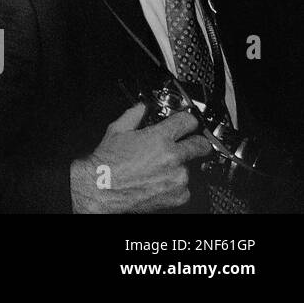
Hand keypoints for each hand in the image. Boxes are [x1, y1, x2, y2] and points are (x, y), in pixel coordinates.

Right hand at [70, 102, 212, 212]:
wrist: (101, 189)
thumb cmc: (107, 162)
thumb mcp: (116, 131)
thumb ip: (134, 115)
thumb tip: (142, 107)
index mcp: (159, 138)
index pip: (188, 122)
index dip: (188, 121)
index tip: (188, 124)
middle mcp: (173, 157)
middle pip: (202, 145)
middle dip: (196, 143)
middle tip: (189, 144)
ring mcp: (178, 178)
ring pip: (192, 168)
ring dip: (180, 166)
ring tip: (160, 168)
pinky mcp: (179, 196)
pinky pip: (186, 187)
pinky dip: (176, 185)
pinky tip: (159, 182)